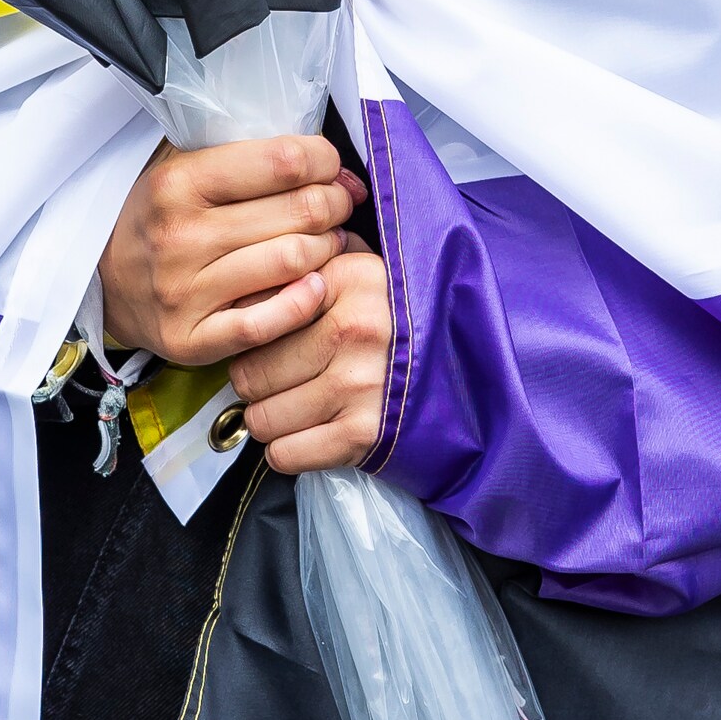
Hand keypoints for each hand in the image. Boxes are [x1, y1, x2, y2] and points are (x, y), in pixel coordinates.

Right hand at [99, 134, 365, 372]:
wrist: (101, 282)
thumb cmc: (158, 219)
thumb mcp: (184, 168)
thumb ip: (250, 159)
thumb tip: (334, 167)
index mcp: (178, 183)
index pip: (283, 161)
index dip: (324, 161)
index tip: (328, 167)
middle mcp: (180, 237)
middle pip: (300, 211)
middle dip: (334, 204)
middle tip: (336, 206)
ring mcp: (184, 293)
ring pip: (295, 262)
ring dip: (328, 248)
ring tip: (326, 242)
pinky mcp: (191, 339)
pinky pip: (269, 323)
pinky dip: (304, 303)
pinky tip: (315, 286)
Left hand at [228, 241, 392, 472]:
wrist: (476, 364)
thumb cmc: (406, 315)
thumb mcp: (364, 266)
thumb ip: (310, 264)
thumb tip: (245, 288)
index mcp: (346, 278)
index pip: (256, 316)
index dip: (251, 337)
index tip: (266, 345)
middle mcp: (352, 328)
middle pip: (251, 373)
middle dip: (255, 385)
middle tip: (274, 384)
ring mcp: (359, 384)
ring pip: (264, 418)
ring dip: (270, 421)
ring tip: (291, 409)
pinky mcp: (365, 432)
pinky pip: (287, 454)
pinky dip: (287, 451)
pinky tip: (306, 435)